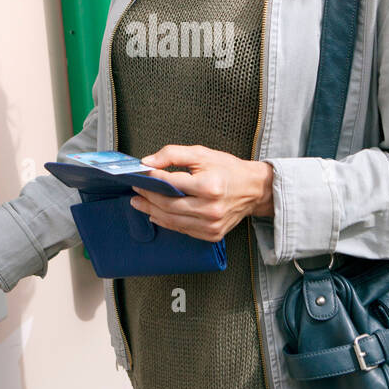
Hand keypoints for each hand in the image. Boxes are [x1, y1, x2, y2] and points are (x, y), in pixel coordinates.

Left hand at [128, 144, 273, 241]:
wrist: (254, 189)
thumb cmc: (228, 169)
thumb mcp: (202, 154)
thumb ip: (172, 154)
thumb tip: (147, 163)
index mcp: (209, 186)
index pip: (170, 183)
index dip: (151, 180)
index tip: (139, 176)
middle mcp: (210, 209)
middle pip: (167, 205)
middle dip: (147, 197)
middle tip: (135, 191)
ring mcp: (211, 225)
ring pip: (171, 221)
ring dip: (152, 211)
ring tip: (140, 203)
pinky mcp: (212, 234)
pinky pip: (182, 230)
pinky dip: (167, 222)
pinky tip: (157, 213)